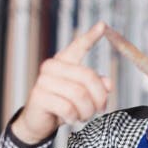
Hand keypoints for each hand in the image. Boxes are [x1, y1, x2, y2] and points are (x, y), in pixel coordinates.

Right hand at [11, 22, 110, 143]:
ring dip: (87, 111)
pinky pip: (68, 108)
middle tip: (99, 109)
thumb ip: (96, 86)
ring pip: (80, 95)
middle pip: (88, 77)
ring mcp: (44, 81)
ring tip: (84, 116)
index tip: (103, 25)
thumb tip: (108, 83)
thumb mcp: (84, 95)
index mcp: (64, 62)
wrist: (39, 122)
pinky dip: (74, 117)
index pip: (78, 46)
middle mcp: (52, 67)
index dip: (91, 36)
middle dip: (99, 98)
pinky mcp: (39, 96)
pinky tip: (71, 119)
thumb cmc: (64, 105)